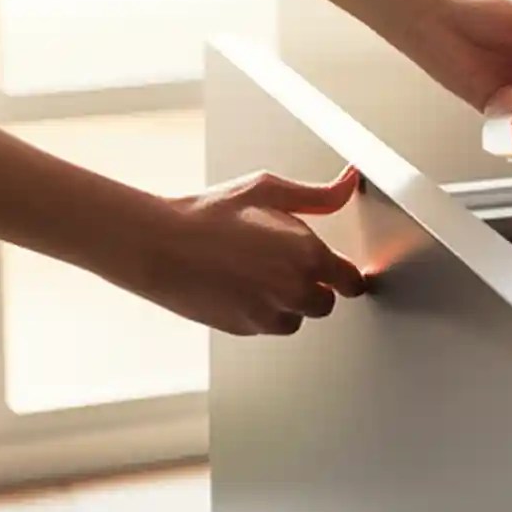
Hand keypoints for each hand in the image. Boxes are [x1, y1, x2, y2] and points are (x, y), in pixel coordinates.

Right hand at [129, 168, 364, 335]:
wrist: (160, 245)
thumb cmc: (209, 215)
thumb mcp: (268, 190)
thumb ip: (318, 194)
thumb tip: (348, 182)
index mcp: (308, 255)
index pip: (352, 281)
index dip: (346, 274)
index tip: (340, 270)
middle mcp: (294, 290)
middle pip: (327, 303)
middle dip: (315, 287)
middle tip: (288, 264)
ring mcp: (269, 314)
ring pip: (297, 318)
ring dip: (289, 302)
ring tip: (260, 273)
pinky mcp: (245, 328)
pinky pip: (269, 325)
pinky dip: (264, 311)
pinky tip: (243, 286)